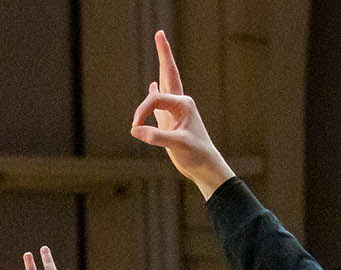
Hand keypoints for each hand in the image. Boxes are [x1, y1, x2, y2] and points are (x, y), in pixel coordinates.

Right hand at [129, 30, 237, 199]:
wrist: (205, 167)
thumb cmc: (196, 154)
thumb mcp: (177, 145)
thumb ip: (157, 136)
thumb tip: (136, 129)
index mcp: (183, 103)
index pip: (155, 98)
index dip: (142, 111)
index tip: (135, 126)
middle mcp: (180, 103)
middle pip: (168, 73)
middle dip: (163, 53)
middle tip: (159, 33)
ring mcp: (174, 112)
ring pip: (162, 85)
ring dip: (160, 66)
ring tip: (161, 45)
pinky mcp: (170, 122)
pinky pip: (159, 102)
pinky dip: (154, 92)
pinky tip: (152, 84)